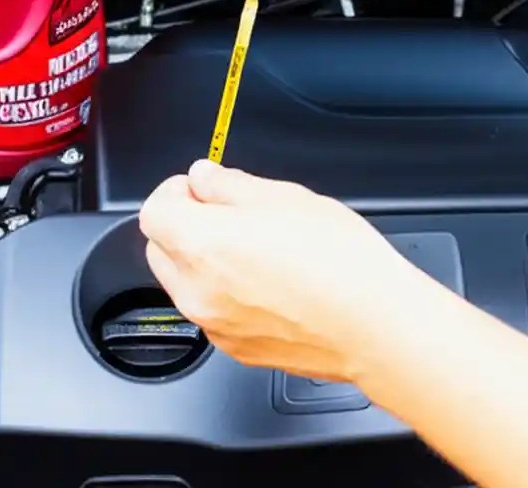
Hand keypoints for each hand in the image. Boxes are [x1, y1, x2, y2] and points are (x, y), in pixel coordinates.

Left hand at [138, 159, 433, 382]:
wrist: (374, 326)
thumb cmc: (342, 264)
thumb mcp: (287, 198)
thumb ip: (232, 185)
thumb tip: (205, 179)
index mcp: (203, 243)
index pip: (154, 210)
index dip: (176, 192)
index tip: (201, 188)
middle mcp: (197, 288)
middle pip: (161, 247)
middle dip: (185, 225)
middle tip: (228, 214)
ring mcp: (213, 323)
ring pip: (185, 282)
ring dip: (203, 261)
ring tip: (258, 250)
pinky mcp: (234, 348)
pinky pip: (212, 311)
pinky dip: (225, 294)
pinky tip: (270, 282)